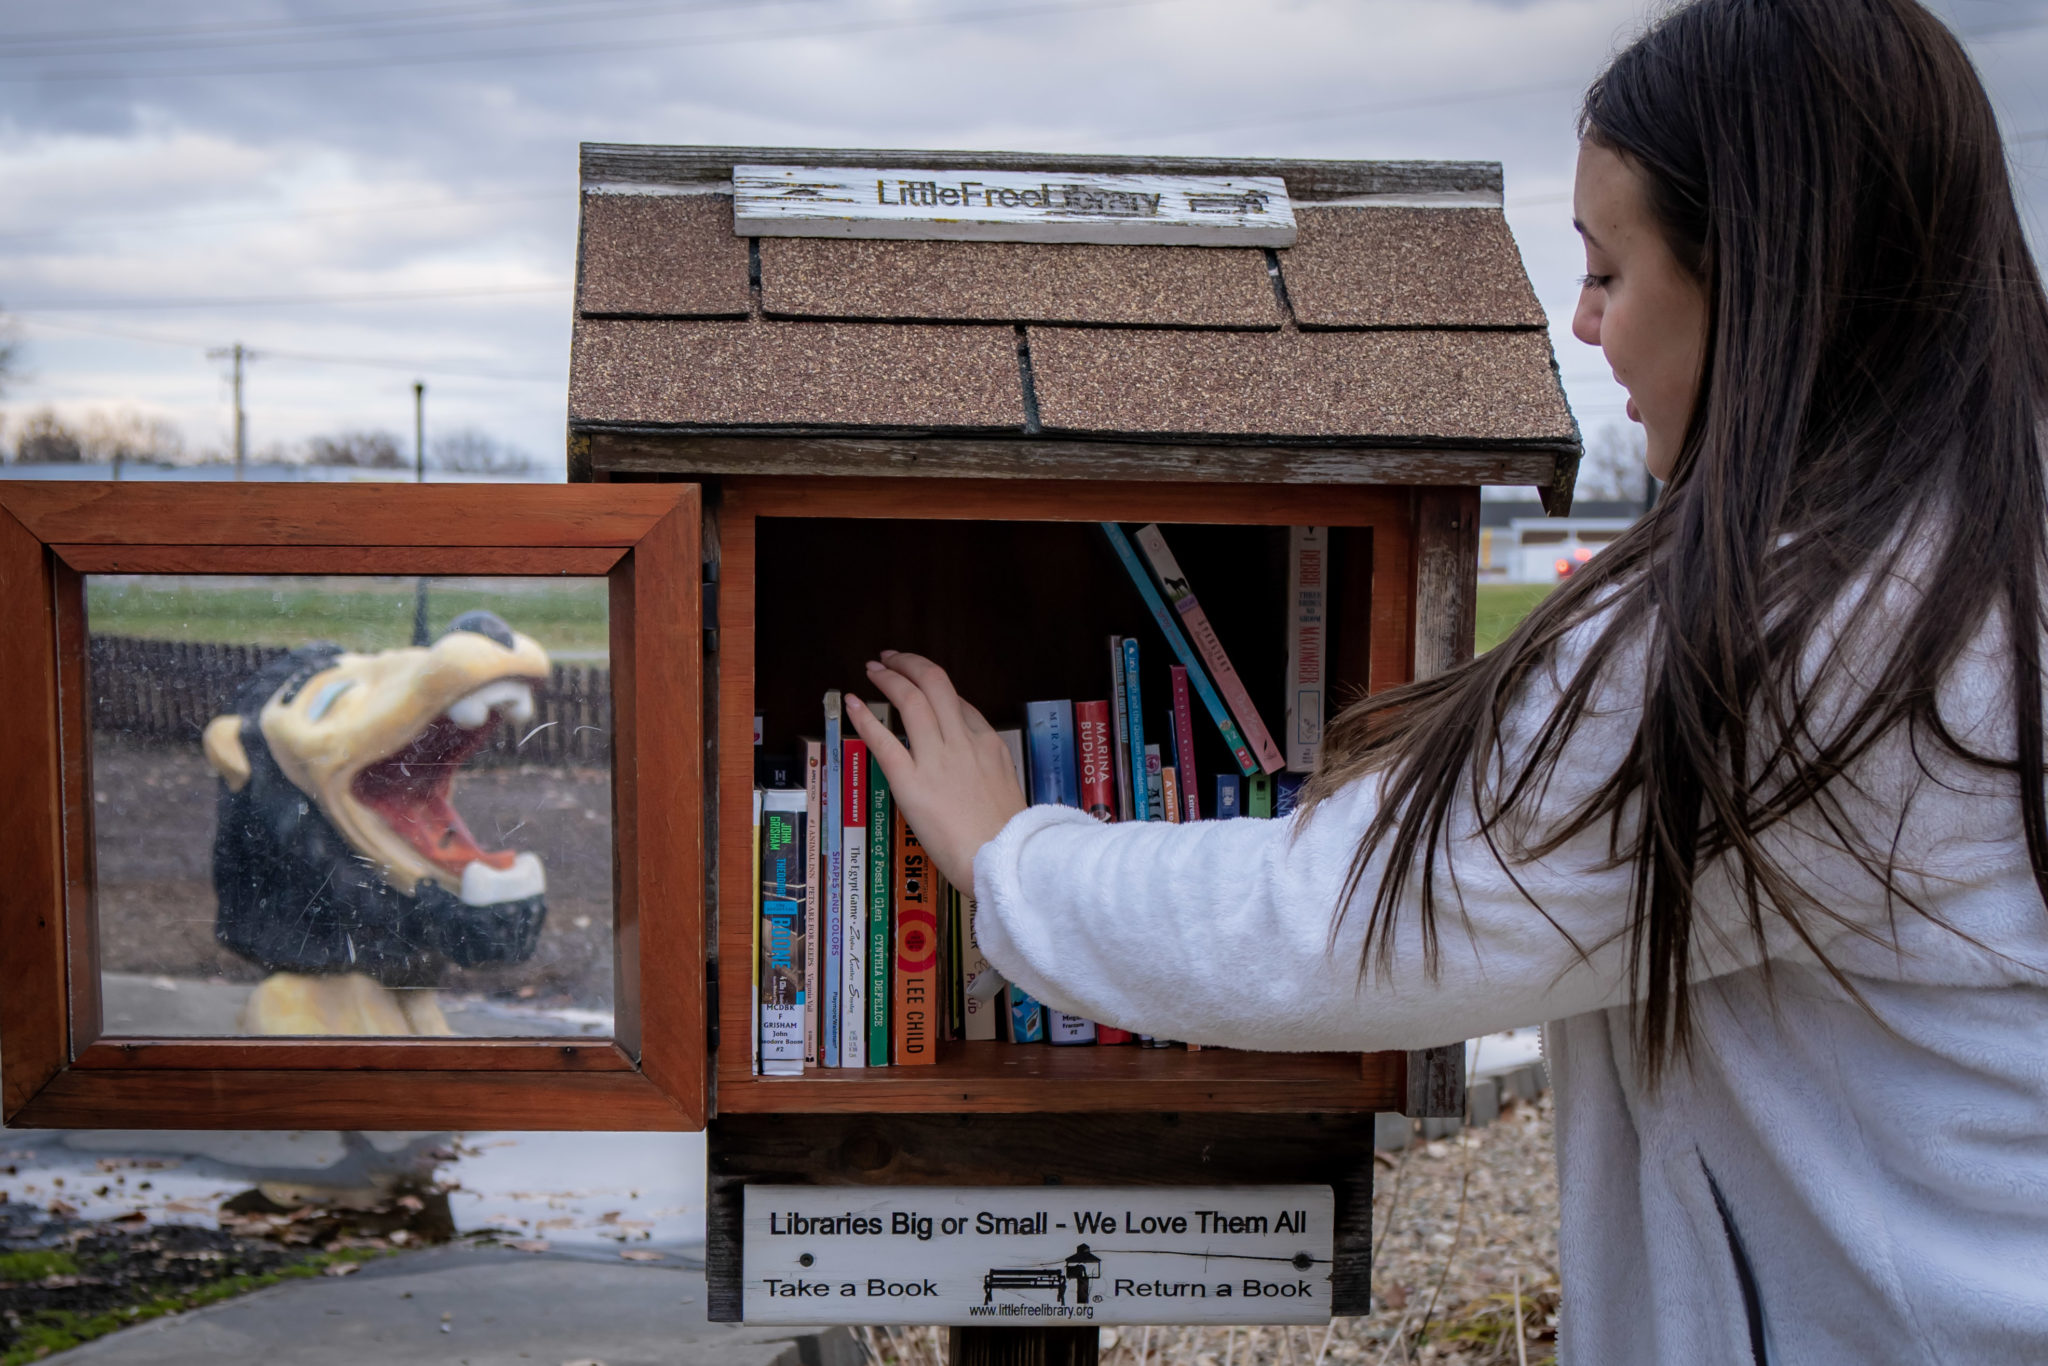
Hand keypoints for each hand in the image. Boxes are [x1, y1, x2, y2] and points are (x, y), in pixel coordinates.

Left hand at [845, 651, 1027, 889]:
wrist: (1005, 862)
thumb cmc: (1008, 840)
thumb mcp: (1008, 791)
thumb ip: (987, 771)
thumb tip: (970, 772)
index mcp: (989, 745)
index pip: (959, 703)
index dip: (934, 688)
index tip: (919, 685)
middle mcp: (963, 743)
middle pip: (936, 684)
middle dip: (910, 664)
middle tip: (891, 658)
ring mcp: (937, 760)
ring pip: (911, 700)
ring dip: (888, 678)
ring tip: (873, 669)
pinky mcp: (912, 783)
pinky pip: (884, 741)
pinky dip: (865, 717)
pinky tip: (852, 703)